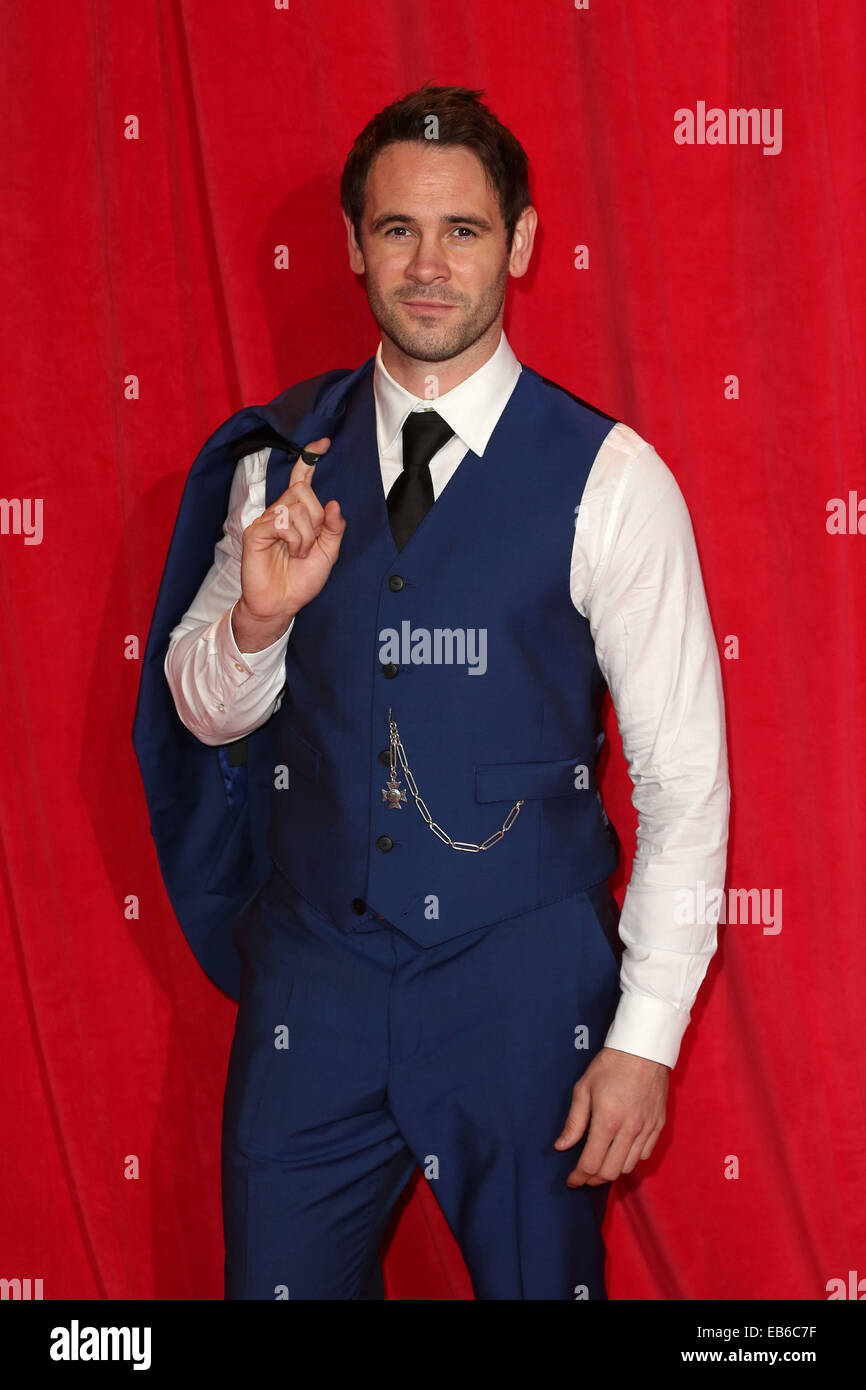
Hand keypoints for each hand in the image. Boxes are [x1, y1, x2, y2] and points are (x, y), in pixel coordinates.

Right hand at [233, 438, 344, 649]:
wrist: (282, 604)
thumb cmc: (301, 580)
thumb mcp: (328, 553)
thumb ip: (334, 528)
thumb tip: (335, 503)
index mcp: (297, 514)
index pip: (301, 479)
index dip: (310, 459)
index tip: (323, 443)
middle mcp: (280, 512)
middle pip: (303, 490)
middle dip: (316, 518)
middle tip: (311, 542)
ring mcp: (266, 520)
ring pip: (296, 507)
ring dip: (306, 535)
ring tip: (299, 553)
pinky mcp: (255, 530)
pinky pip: (282, 521)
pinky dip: (294, 539)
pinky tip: (290, 552)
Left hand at [554, 1046, 668, 1185]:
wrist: (643, 1049)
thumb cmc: (609, 1065)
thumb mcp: (583, 1088)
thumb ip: (574, 1122)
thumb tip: (561, 1146)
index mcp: (608, 1121)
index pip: (591, 1163)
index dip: (579, 1177)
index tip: (571, 1180)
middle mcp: (629, 1130)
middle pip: (611, 1172)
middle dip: (593, 1179)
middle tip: (583, 1175)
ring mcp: (647, 1129)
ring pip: (629, 1167)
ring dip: (612, 1170)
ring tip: (600, 1163)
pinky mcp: (658, 1125)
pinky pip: (644, 1155)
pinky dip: (630, 1159)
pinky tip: (621, 1151)